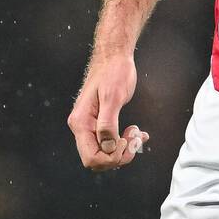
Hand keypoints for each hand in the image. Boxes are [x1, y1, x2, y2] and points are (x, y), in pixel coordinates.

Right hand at [68, 53, 148, 171]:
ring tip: (137, 133)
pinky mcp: (99, 123)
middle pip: (97, 159)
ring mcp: (89, 126)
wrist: (114, 58)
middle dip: (119, 155)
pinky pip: (110, 142)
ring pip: (105, 153)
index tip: (126, 143)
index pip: (91, 158)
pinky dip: (125, 142)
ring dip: (124, 149)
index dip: (111, 158)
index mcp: (81, 123)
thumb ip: (108, 123)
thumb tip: (108, 147)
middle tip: (135, 138)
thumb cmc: (113, 72)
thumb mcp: (113, 97)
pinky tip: (138, 134)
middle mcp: (82, 127)